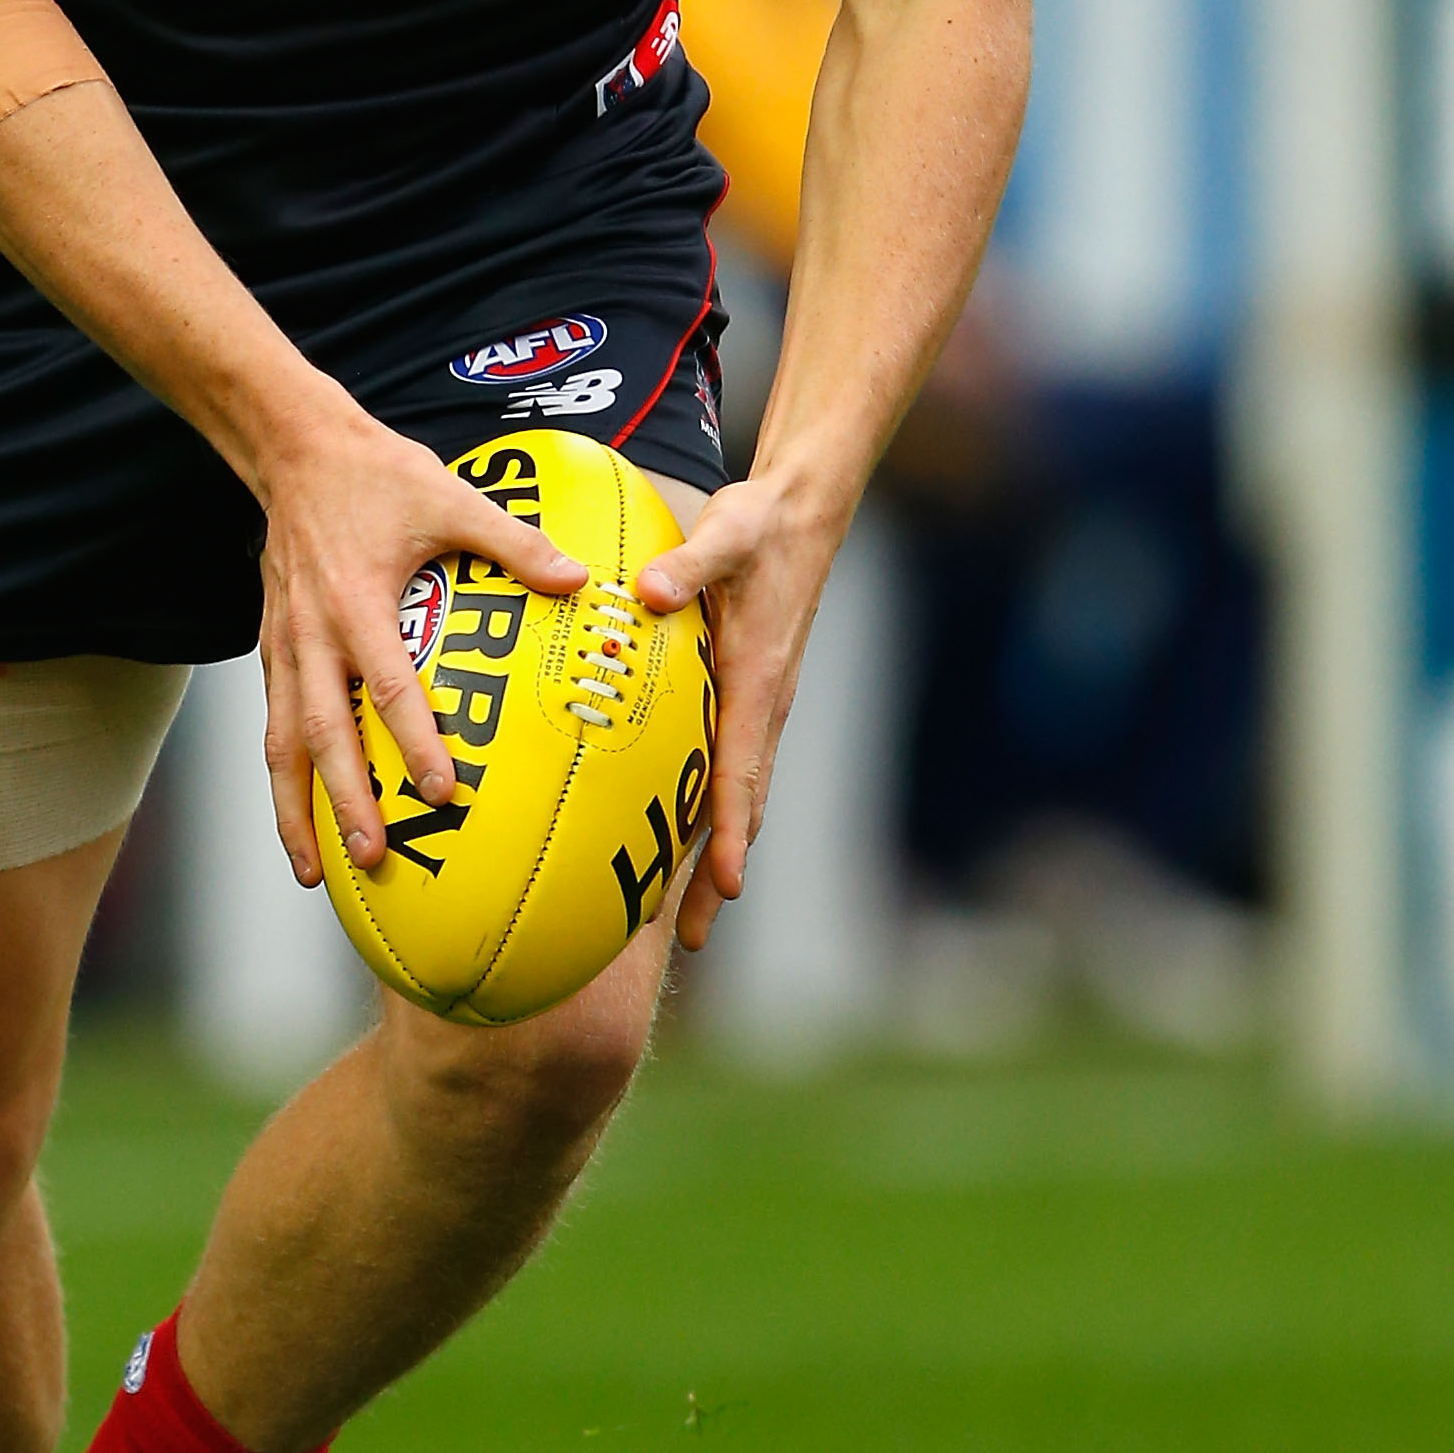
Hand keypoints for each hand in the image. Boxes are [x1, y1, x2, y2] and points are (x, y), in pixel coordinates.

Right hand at [256, 402, 583, 886]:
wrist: (294, 449)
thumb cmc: (376, 474)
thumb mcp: (449, 497)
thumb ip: (513, 542)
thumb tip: (578, 579)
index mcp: (358, 603)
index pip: (388, 686)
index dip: (412, 742)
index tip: (440, 791)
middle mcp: (312, 635)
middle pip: (324, 735)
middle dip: (347, 800)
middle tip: (375, 855)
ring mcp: (284, 645)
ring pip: (283, 743)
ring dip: (296, 810)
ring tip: (312, 871)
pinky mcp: (272, 646)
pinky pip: (273, 723)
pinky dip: (283, 776)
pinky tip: (299, 815)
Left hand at [634, 468, 846, 948]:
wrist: (801, 513)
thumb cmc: (760, 522)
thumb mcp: (728, 530)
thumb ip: (693, 561)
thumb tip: (653, 591)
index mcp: (758, 678)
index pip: (744, 769)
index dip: (733, 830)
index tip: (727, 886)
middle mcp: (765, 705)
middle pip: (744, 807)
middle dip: (719, 874)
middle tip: (693, 939)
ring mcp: (760, 707)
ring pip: (739, 796)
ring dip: (715, 856)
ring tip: (687, 922)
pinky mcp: (749, 698)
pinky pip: (731, 770)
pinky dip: (712, 816)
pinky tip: (677, 839)